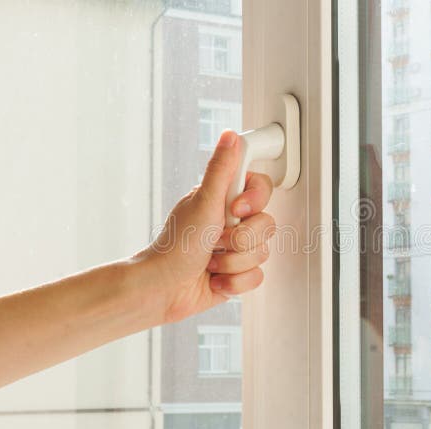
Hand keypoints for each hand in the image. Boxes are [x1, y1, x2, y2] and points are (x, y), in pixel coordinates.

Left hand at [134, 130, 275, 323]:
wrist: (163, 290)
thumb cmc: (176, 247)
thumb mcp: (203, 202)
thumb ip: (221, 169)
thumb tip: (230, 136)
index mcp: (223, 199)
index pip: (262, 188)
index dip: (255, 200)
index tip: (235, 208)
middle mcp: (232, 222)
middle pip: (266, 224)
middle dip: (241, 239)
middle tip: (217, 240)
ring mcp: (235, 249)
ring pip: (262, 252)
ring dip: (233, 262)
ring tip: (210, 261)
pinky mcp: (238, 273)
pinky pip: (257, 277)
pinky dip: (235, 281)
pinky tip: (215, 278)